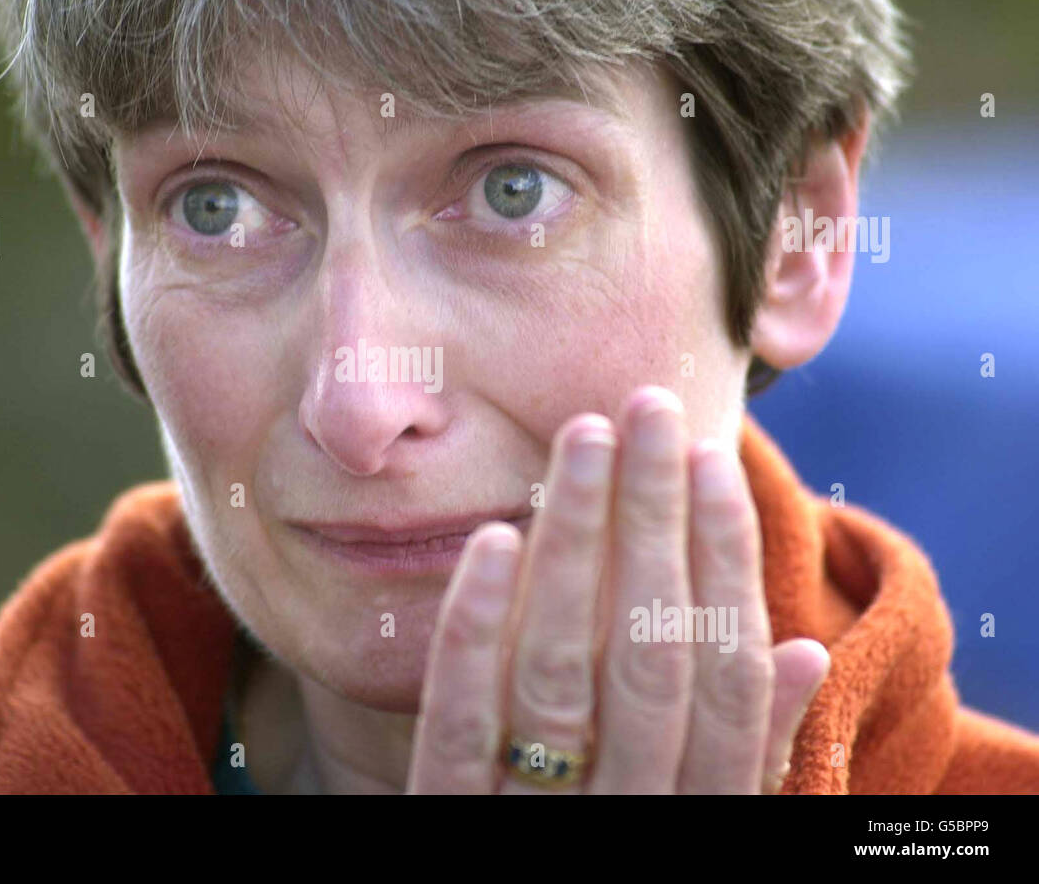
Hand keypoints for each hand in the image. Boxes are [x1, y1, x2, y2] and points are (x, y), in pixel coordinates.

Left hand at [406, 385, 829, 793]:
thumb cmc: (614, 856)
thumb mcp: (694, 819)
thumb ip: (742, 755)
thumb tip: (800, 654)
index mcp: (693, 811)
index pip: (718, 669)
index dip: (718, 559)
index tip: (709, 459)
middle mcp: (622, 816)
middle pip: (646, 653)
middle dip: (651, 522)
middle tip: (645, 406)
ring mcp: (531, 821)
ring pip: (559, 671)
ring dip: (576, 546)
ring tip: (580, 438)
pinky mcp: (445, 822)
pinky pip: (455, 722)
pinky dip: (475, 629)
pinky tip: (492, 540)